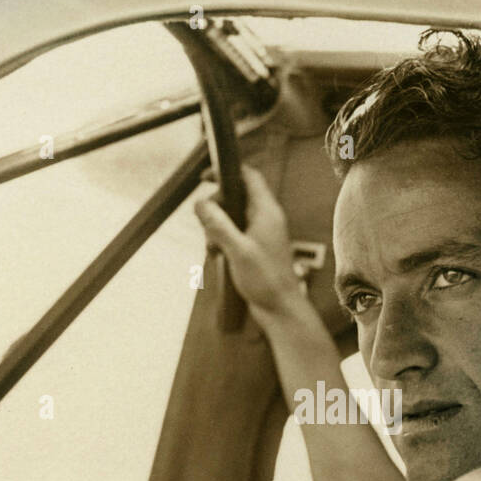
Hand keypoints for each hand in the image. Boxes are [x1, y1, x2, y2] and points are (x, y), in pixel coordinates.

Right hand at [193, 165, 305, 320]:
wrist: (280, 308)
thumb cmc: (266, 280)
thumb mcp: (237, 250)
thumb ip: (218, 225)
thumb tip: (200, 203)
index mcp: (266, 212)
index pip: (248, 177)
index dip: (226, 172)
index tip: (204, 178)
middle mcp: (265, 218)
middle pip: (234, 197)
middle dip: (215, 208)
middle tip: (206, 226)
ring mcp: (261, 233)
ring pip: (231, 217)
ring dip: (216, 228)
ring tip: (213, 248)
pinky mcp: (255, 247)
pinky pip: (234, 234)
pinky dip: (222, 241)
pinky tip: (218, 256)